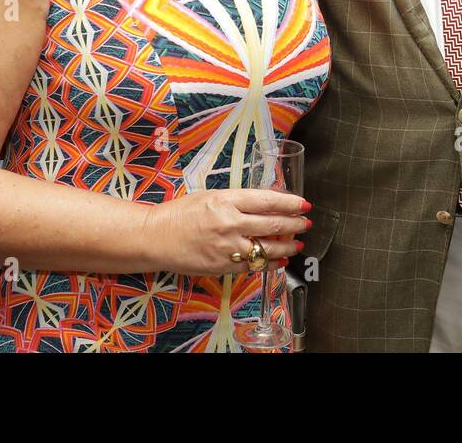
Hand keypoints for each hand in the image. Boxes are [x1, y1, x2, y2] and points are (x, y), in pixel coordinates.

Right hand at [141, 188, 309, 276]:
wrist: (155, 237)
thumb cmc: (180, 213)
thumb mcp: (211, 196)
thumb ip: (237, 200)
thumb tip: (265, 203)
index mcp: (227, 200)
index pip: (268, 200)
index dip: (290, 202)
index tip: (304, 204)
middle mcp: (230, 223)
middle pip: (273, 224)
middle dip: (295, 224)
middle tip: (306, 223)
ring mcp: (227, 247)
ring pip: (267, 248)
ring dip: (287, 246)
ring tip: (298, 243)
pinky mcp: (223, 266)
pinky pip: (254, 266)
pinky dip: (271, 263)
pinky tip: (281, 260)